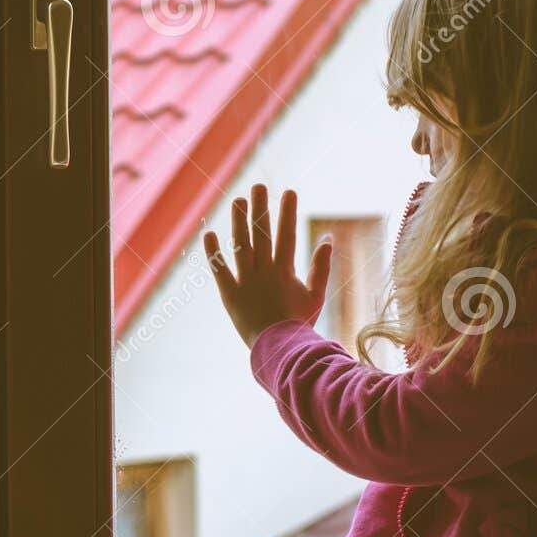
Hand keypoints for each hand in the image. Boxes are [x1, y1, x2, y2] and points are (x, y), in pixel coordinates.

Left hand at [204, 184, 332, 348]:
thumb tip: (328, 238)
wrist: (279, 350)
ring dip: (239, 222)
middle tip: (259, 186)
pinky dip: (213, 252)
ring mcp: (246, 280)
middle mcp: (264, 271)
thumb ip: (321, 266)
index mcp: (285, 270)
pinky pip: (219, 269)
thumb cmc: (299, 324)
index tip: (289, 192)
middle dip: (261, 208)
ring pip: (240, 245)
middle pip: (261, 234)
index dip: (287, 212)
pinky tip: (209, 233)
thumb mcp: (315, 295)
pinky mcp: (229, 293)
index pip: (287, 234)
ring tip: (237, 201)